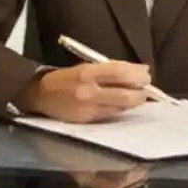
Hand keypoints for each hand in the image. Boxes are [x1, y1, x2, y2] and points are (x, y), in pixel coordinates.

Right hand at [15, 61, 150, 122]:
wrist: (40, 94)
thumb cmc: (66, 78)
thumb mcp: (86, 66)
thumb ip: (110, 70)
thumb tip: (139, 72)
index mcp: (88, 72)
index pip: (120, 73)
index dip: (137, 74)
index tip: (146, 73)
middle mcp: (88, 91)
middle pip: (124, 95)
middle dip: (141, 93)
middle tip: (147, 89)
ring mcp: (88, 108)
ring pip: (120, 108)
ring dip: (134, 102)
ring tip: (139, 96)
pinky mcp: (87, 121)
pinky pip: (111, 115)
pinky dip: (121, 110)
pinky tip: (124, 105)